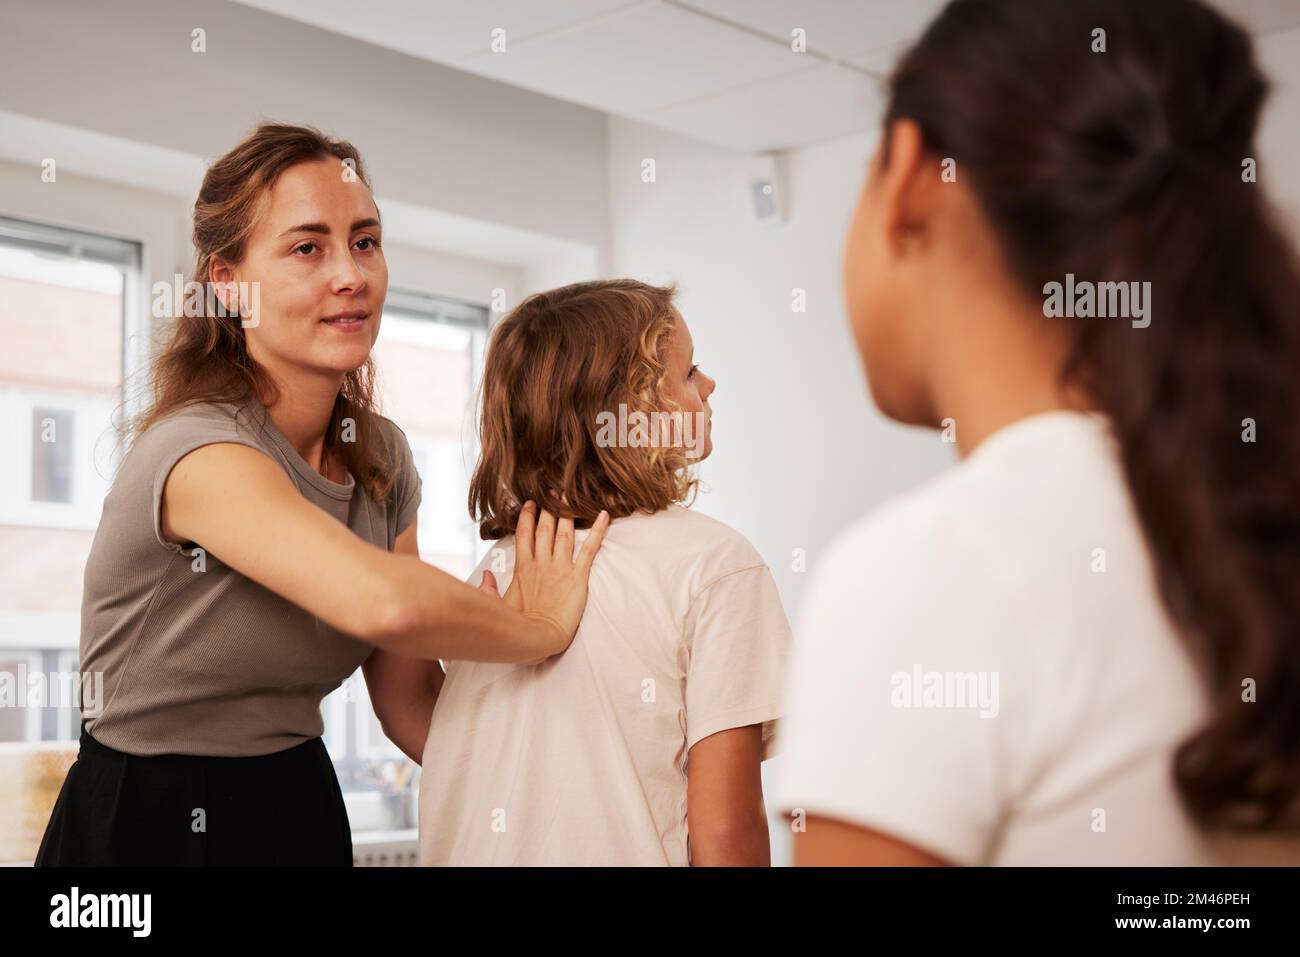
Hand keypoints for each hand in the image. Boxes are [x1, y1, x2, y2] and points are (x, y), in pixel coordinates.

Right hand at [503, 501, 608, 659]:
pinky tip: (605, 516)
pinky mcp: (578, 577)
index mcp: (523, 569)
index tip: (530, 503)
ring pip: (565, 533)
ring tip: (570, 495)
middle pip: (545, 528)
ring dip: (567, 512)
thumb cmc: (518, 627)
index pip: (524, 535)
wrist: (538, 638)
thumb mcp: (498, 605)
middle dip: (549, 508)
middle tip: (552, 492)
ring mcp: (560, 568)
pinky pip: (590, 549)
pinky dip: (599, 531)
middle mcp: (542, 563)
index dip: (527, 517)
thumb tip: (484, 575)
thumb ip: (489, 588)